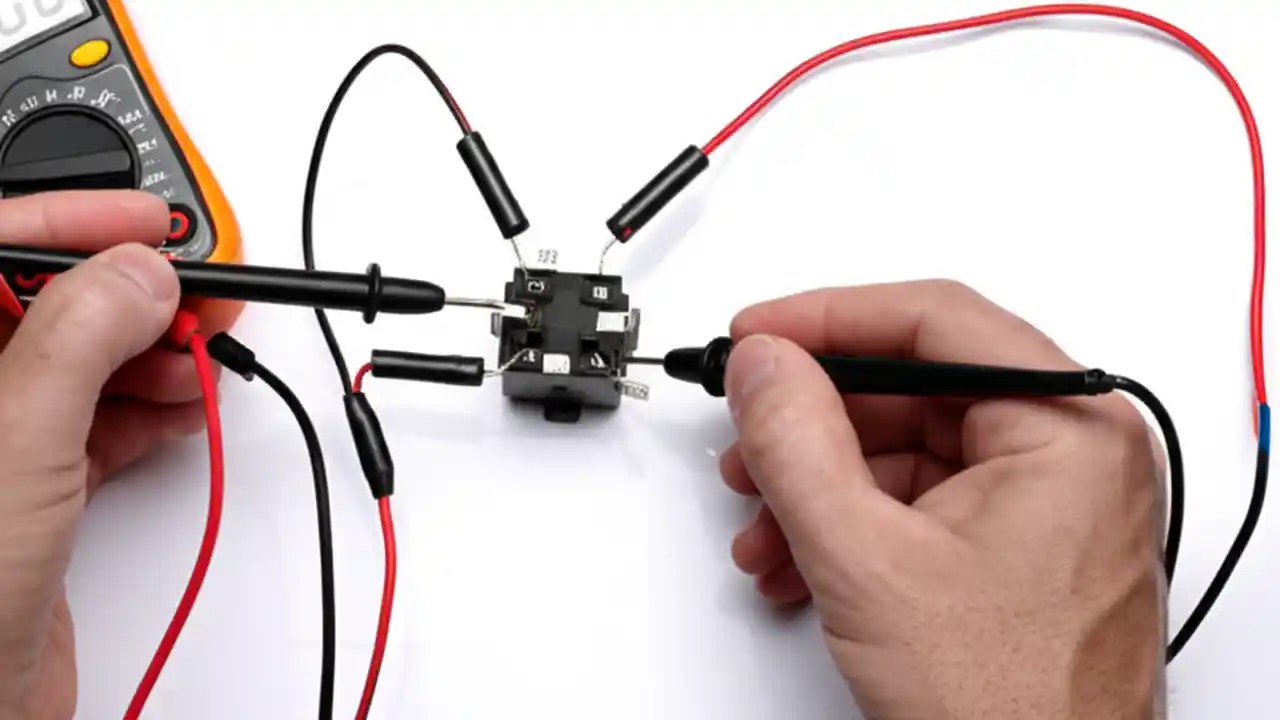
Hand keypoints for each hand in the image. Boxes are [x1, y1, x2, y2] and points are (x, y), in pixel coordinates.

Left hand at [0, 192, 209, 718]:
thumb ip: (76, 342)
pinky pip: (95, 422)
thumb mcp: (15, 447)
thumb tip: (135, 271)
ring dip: (149, 353)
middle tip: (199, 290)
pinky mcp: (27, 489)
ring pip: (78, 362)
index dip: (67, 219)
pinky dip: (146, 409)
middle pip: (43, 304)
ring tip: (201, 354)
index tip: (147, 217)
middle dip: (129, 293)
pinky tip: (182, 406)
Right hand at [721, 281, 1163, 718]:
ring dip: (820, 484)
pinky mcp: (1020, 545)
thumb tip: (762, 364)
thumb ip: (798, 445)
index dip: (828, 317)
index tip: (758, 334)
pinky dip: (853, 524)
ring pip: (906, 451)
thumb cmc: (1011, 708)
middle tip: (746, 432)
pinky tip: (800, 561)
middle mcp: (1073, 453)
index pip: (933, 320)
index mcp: (1070, 429)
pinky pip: (920, 502)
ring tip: (763, 526)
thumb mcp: (869, 561)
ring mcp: (1049, 502)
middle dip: (812, 422)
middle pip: (913, 388)